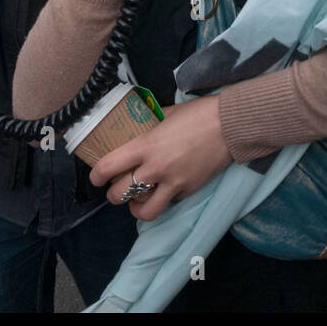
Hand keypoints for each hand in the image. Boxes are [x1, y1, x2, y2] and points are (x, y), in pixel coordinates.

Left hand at [90, 96, 232, 221]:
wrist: (230, 125)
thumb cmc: (199, 114)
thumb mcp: (167, 114)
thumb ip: (150, 124)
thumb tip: (139, 125)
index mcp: (146, 146)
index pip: (108, 168)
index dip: (96, 176)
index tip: (95, 178)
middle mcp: (156, 168)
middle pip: (120, 194)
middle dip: (113, 195)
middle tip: (115, 190)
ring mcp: (174, 183)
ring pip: (144, 211)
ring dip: (135, 208)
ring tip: (136, 202)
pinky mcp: (189, 190)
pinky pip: (169, 202)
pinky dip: (163, 199)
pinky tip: (165, 190)